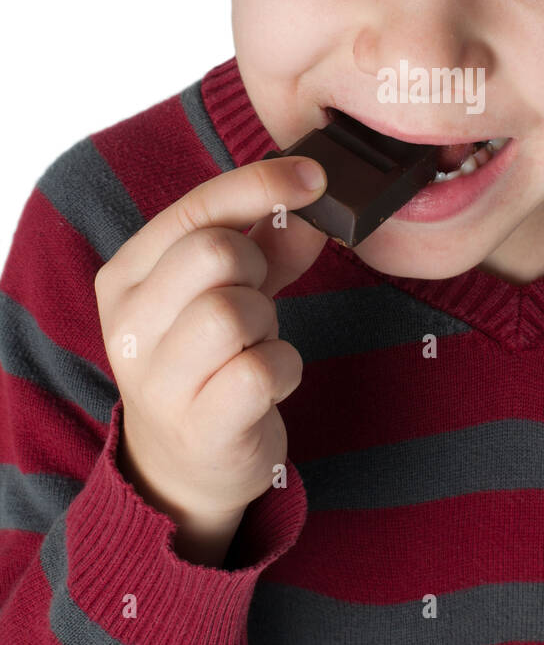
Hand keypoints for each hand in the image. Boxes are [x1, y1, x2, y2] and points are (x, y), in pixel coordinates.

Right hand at [95, 155, 327, 562]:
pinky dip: (284, 368)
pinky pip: (262, 369)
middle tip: (256, 301)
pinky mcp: (198, 427)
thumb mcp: (229, 289)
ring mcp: (156, 382)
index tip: (315, 178)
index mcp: (126, 277)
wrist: (185, 467)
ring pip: (236, 311)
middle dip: (257, 269)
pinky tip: (270, 382)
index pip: (193, 209)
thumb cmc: (209, 361)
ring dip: (267, 323)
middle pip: (214, 253)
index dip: (260, 184)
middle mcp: (128, 326)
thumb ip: (268, 240)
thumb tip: (314, 197)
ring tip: (254, 345)